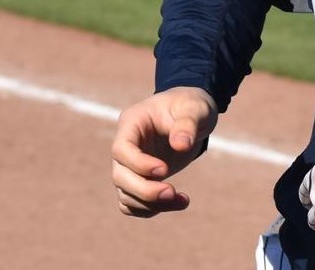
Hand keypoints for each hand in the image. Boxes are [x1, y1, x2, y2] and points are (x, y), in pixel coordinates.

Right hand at [111, 86, 219, 216]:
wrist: (191, 114)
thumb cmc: (191, 105)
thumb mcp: (195, 108)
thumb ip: (188, 124)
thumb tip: (180, 146)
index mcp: (133, 122)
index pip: (121, 149)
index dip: (139, 164)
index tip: (164, 170)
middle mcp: (126, 145)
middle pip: (119, 176)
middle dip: (144, 190)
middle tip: (172, 192)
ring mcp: (130, 164)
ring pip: (125, 194)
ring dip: (151, 204)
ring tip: (183, 201)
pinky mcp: (139, 178)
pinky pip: (133, 202)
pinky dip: (150, 209)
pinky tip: (176, 203)